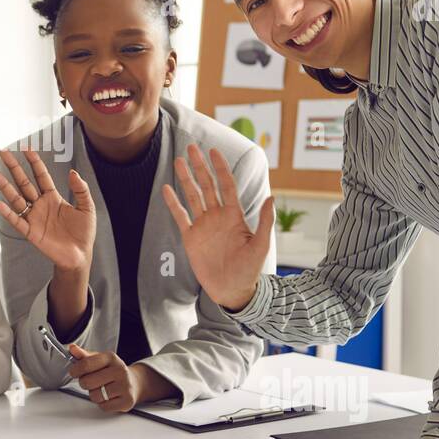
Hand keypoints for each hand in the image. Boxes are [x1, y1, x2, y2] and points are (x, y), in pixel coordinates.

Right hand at [0, 147, 94, 273]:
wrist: (80, 256)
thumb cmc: (83, 233)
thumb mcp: (87, 208)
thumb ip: (81, 190)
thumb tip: (73, 171)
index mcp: (53, 197)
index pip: (41, 176)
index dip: (34, 162)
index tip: (26, 148)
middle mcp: (40, 205)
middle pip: (23, 182)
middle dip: (13, 167)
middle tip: (2, 152)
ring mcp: (34, 218)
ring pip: (15, 198)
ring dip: (3, 185)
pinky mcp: (30, 232)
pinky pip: (16, 220)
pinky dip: (6, 212)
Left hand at [67, 344, 140, 411]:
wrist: (134, 382)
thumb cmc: (113, 371)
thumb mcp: (99, 360)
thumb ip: (84, 356)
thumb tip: (72, 349)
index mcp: (111, 358)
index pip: (86, 364)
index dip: (75, 370)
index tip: (74, 372)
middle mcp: (120, 370)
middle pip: (88, 382)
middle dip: (85, 384)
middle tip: (90, 382)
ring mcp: (125, 386)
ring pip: (95, 396)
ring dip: (94, 395)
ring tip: (102, 389)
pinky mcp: (127, 401)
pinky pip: (104, 407)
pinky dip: (103, 404)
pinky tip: (109, 397)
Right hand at [162, 143, 274, 310]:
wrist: (232, 290)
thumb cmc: (249, 270)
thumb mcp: (261, 246)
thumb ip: (265, 222)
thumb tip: (272, 198)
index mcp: (234, 216)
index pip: (226, 185)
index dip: (220, 168)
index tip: (214, 151)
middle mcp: (217, 216)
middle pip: (207, 185)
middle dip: (200, 166)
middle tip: (191, 147)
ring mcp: (203, 226)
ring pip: (193, 196)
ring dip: (186, 179)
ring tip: (178, 161)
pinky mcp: (191, 238)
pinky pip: (180, 216)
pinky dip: (173, 203)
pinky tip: (166, 189)